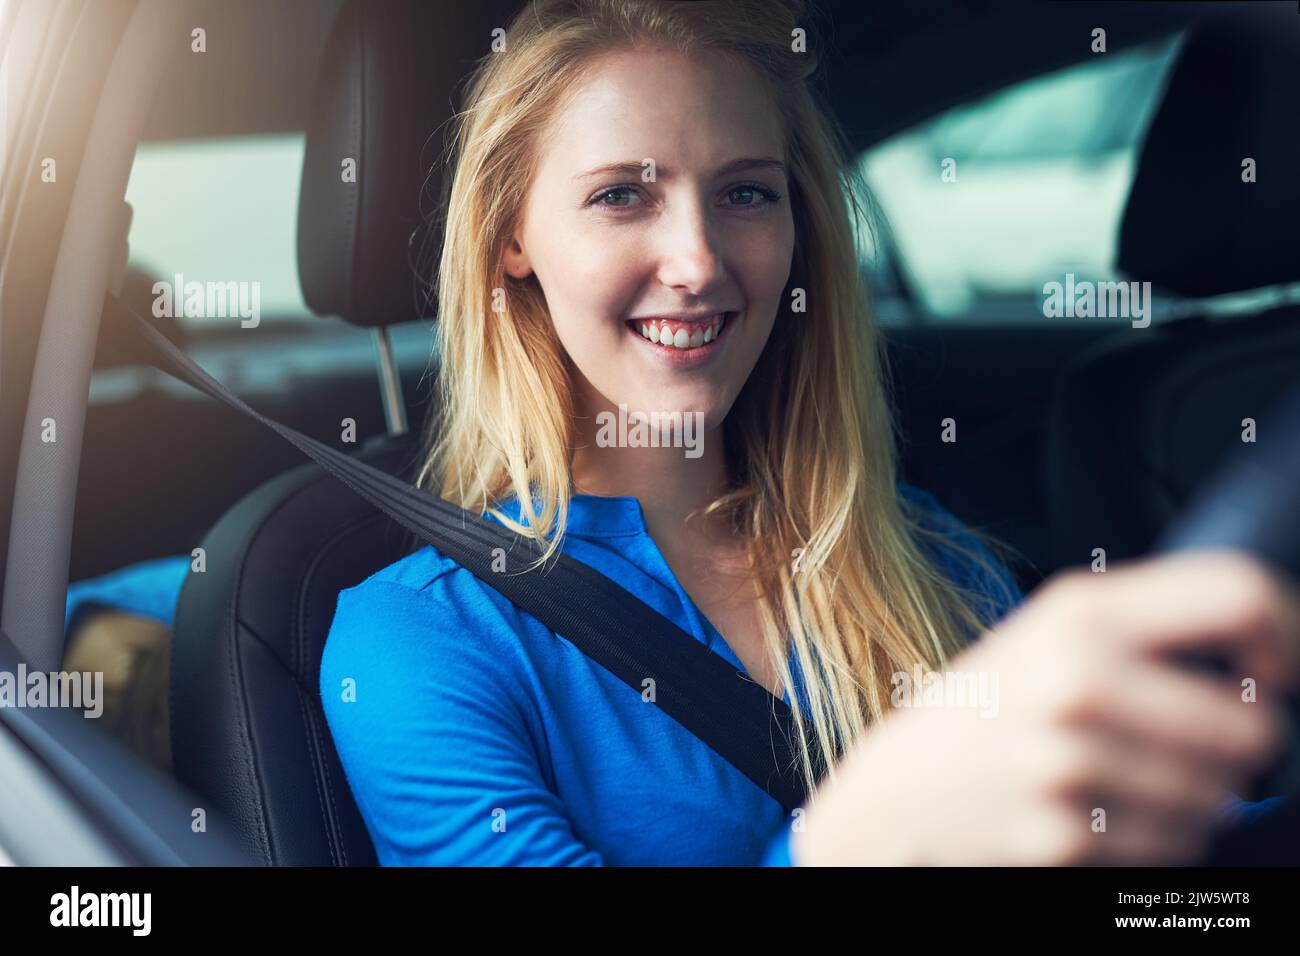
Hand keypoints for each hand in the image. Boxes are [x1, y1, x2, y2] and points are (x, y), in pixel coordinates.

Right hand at [791, 551, 1299, 864]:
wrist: (899, 790)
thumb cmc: (993, 706)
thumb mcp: (1052, 631)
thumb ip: (1148, 621)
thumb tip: (1271, 645)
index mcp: (1080, 612)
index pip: (1238, 595)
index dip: (1283, 636)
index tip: (1273, 673)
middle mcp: (1077, 679)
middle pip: (1253, 725)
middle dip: (1240, 746)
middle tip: (1192, 743)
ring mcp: (1069, 761)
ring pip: (1223, 796)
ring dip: (1196, 798)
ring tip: (1131, 780)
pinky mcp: (1067, 834)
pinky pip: (1179, 846)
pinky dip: (1160, 839)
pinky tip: (1106, 815)